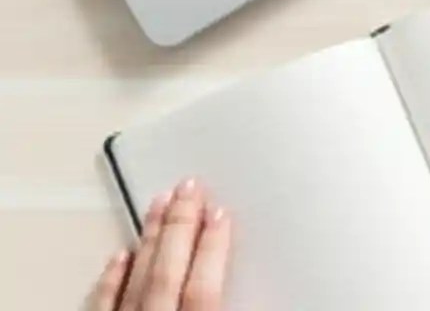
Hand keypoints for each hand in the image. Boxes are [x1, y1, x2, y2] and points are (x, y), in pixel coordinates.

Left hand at [91, 179, 231, 310]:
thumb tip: (270, 293)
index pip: (203, 287)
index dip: (214, 247)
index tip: (220, 212)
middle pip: (167, 271)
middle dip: (180, 225)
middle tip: (189, 187)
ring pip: (136, 277)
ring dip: (150, 237)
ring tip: (159, 200)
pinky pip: (102, 303)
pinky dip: (111, 276)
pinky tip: (120, 253)